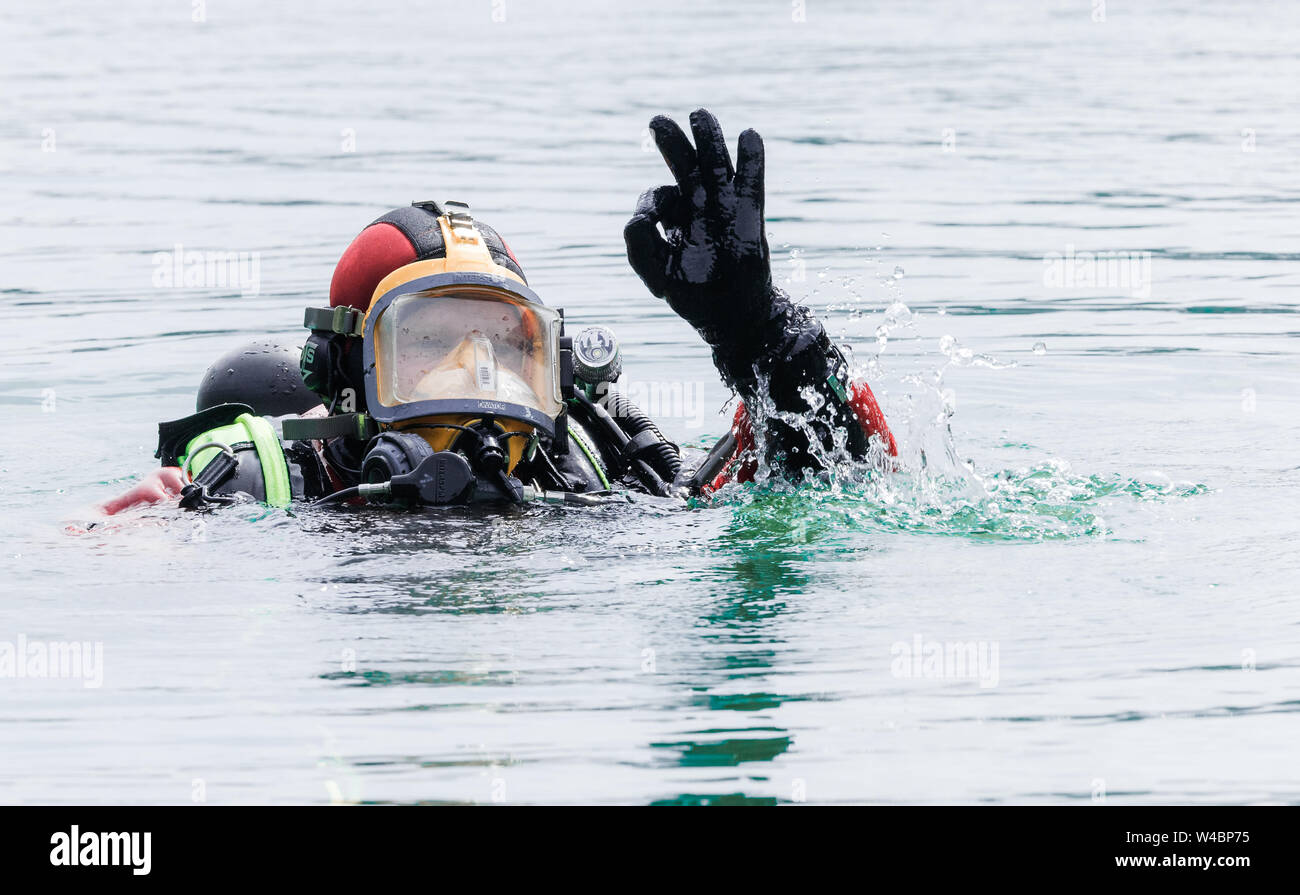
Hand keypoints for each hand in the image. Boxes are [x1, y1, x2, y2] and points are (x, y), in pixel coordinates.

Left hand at [623, 109, 778, 349]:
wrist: (732, 316)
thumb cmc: (692, 294)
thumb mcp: (656, 275)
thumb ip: (639, 248)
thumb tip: (638, 218)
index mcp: (674, 217)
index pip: (659, 196)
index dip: (652, 202)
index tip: (653, 219)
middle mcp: (699, 206)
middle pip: (686, 166)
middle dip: (673, 143)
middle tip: (656, 122)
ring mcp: (725, 207)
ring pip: (716, 165)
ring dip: (709, 140)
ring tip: (699, 115)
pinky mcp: (750, 215)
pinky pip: (751, 182)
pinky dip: (752, 159)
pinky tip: (749, 136)